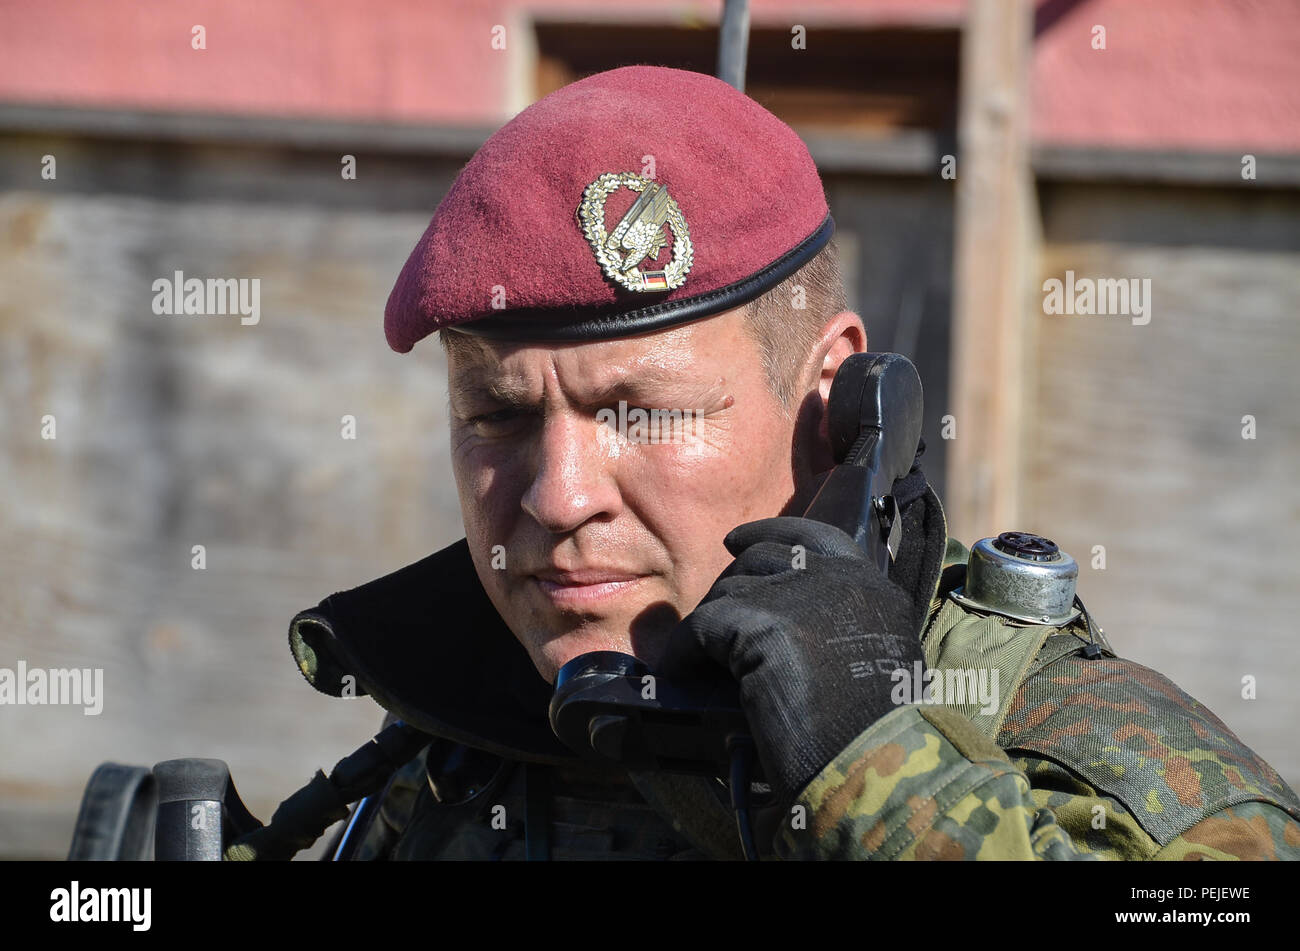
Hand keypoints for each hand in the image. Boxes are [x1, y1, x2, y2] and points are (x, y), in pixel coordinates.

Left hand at [661, 516, 924, 800]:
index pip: (814, 535)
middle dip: (731, 587)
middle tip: (714, 622)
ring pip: (729, 591)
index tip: (736, 540)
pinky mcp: (761, 621)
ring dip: (709, 626)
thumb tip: (784, 626)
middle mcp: (837, 578)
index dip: (771, 533)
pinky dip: (684, 650)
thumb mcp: (874, 661)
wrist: (871, 765)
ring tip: (699, 660)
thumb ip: (838, 628)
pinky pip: (701, 626)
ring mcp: (798, 594)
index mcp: (870, 588)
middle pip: (762, 559)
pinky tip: (678, 673)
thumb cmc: (873, 735)